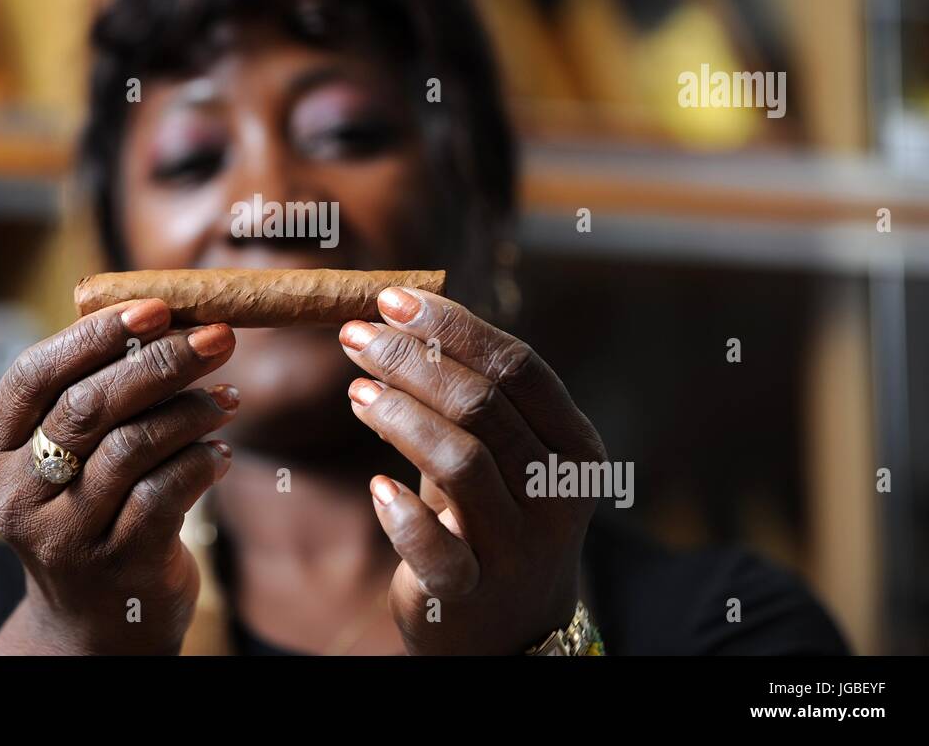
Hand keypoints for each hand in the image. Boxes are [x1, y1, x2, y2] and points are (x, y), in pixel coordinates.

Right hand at [0, 299, 237, 654]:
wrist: (92, 624)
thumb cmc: (89, 512)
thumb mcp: (67, 458)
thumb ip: (91, 396)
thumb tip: (161, 315)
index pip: (34, 374)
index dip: (94, 335)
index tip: (155, 307)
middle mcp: (18, 495)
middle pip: (89, 406)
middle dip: (161, 361)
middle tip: (217, 336)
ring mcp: (64, 535)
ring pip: (132, 447)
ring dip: (191, 411)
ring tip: (227, 397)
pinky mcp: (116, 564)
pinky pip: (165, 493)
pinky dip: (201, 461)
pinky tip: (220, 453)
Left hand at [339, 287, 605, 654]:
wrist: (506, 628)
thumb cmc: (488, 515)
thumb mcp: (489, 452)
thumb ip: (458, 395)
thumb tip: (391, 322)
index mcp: (572, 445)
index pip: (518, 366)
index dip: (453, 325)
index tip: (392, 299)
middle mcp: (557, 493)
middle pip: (483, 405)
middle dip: (411, 360)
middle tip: (356, 337)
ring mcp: (520, 546)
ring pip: (460, 460)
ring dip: (399, 416)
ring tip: (356, 393)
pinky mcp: (472, 594)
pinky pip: (435, 548)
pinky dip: (402, 512)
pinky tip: (377, 486)